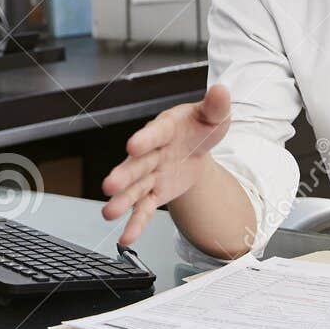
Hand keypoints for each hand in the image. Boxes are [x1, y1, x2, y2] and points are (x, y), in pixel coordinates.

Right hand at [101, 83, 231, 245]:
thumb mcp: (213, 116)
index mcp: (165, 129)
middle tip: (109, 185)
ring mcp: (151, 175)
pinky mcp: (155, 193)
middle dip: (124, 175)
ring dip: (122, 201)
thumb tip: (221, 90)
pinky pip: (144, 209)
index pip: (154, 134)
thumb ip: (216, 106)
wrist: (196, 149)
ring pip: (135, 189)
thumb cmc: (200, 128)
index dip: (145, 139)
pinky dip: (135, 224)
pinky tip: (125, 238)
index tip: (133, 145)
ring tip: (108, 213)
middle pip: (137, 165)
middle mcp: (152, 153)